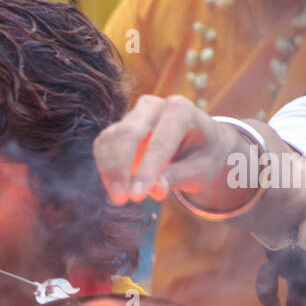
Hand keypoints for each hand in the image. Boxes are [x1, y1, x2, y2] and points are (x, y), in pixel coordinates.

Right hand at [93, 94, 241, 205]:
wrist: (199, 144)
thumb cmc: (202, 157)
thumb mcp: (199, 171)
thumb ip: (177, 178)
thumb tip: (154, 191)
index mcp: (180, 111)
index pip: (159, 143)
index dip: (146, 170)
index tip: (136, 196)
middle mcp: (154, 106)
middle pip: (128, 134)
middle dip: (120, 168)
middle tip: (120, 199)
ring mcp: (134, 113)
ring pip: (111, 138)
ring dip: (109, 170)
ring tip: (118, 197)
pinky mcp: (120, 126)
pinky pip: (104, 144)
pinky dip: (105, 167)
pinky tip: (113, 186)